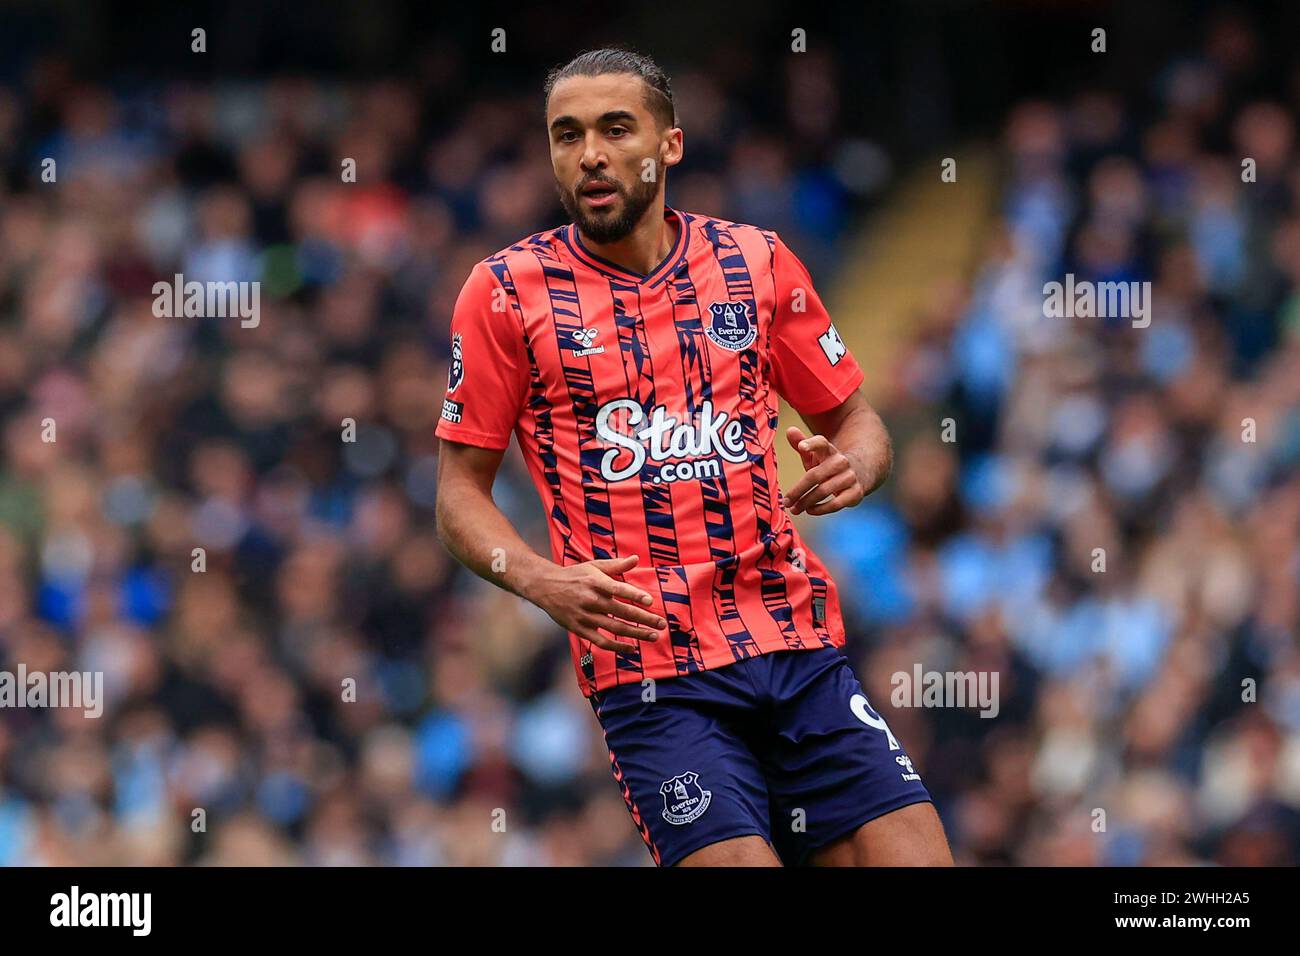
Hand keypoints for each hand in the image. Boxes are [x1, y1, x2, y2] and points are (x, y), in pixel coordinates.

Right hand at [523, 554, 666, 653]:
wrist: (545, 587)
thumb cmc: (574, 575)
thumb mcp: (593, 566)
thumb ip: (616, 565)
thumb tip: (636, 559)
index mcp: (595, 582)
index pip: (617, 588)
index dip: (634, 594)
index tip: (650, 600)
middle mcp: (591, 599)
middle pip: (621, 611)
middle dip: (644, 618)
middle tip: (662, 623)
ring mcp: (585, 616)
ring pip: (615, 628)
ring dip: (636, 633)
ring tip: (654, 636)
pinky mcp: (579, 629)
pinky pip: (601, 641)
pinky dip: (617, 647)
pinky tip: (632, 648)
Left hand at [780, 426, 865, 515]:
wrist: (861, 473)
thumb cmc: (829, 465)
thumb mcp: (815, 454)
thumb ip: (801, 443)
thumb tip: (789, 430)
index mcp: (829, 450)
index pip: (822, 443)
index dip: (812, 444)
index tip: (802, 447)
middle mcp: (841, 462)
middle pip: (816, 475)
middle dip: (798, 489)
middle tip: (786, 501)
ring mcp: (849, 478)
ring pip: (824, 490)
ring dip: (806, 501)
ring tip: (794, 508)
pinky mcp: (855, 493)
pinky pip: (836, 503)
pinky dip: (821, 509)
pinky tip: (810, 511)